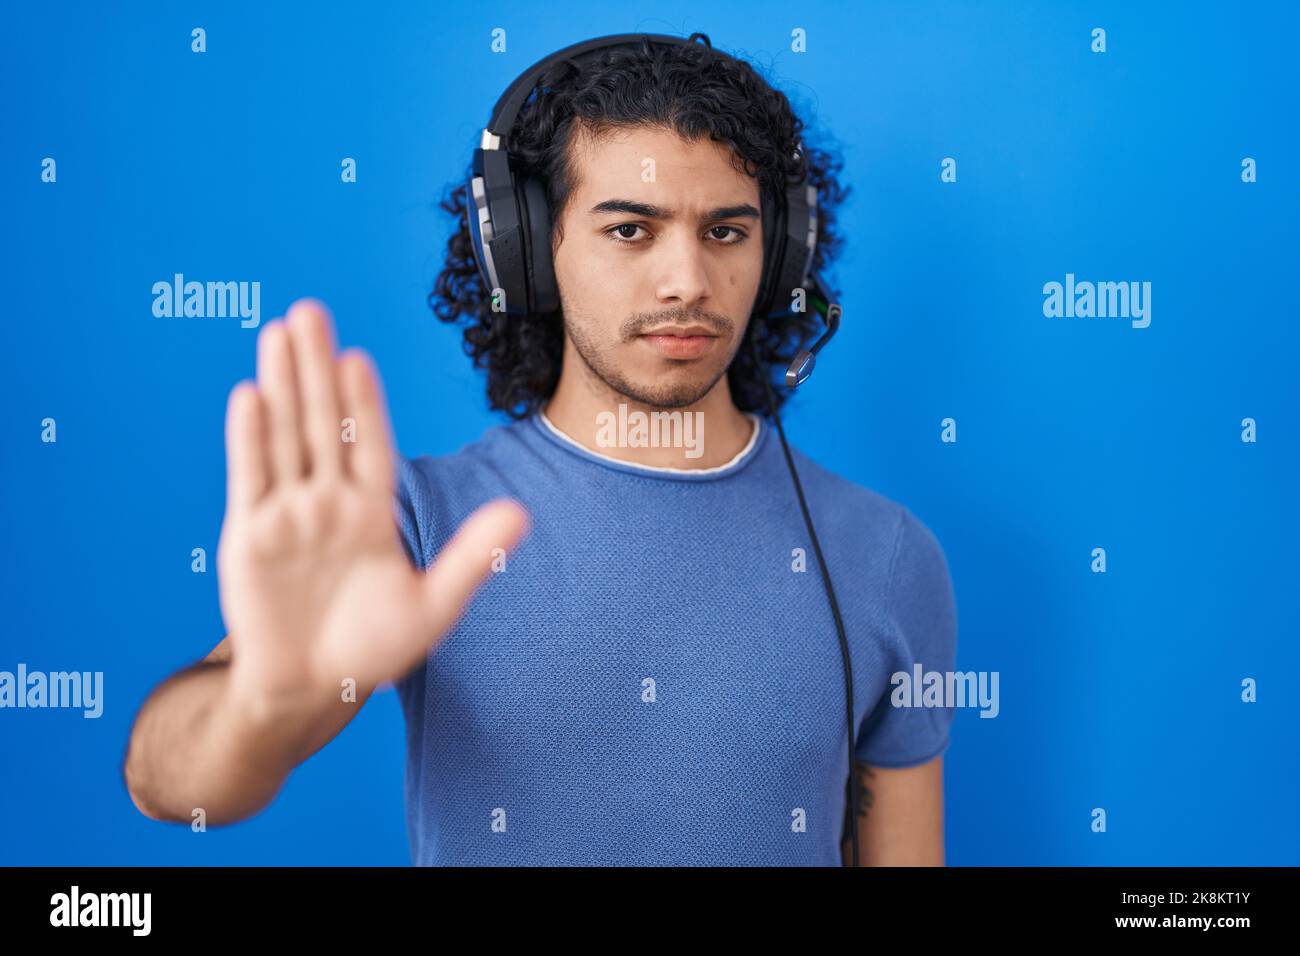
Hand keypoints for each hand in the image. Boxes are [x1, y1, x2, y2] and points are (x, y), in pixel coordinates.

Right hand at [215, 298, 529, 710]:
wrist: (311, 689)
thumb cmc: (373, 649)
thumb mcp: (432, 606)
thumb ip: (472, 557)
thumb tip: (522, 513)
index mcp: (372, 511)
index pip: (369, 444)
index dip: (363, 403)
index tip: (360, 357)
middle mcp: (329, 502)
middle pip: (322, 423)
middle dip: (316, 369)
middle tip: (311, 311)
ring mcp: (288, 514)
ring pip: (285, 437)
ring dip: (281, 386)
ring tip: (278, 332)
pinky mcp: (250, 534)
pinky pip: (251, 478)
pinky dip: (249, 440)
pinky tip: (249, 396)